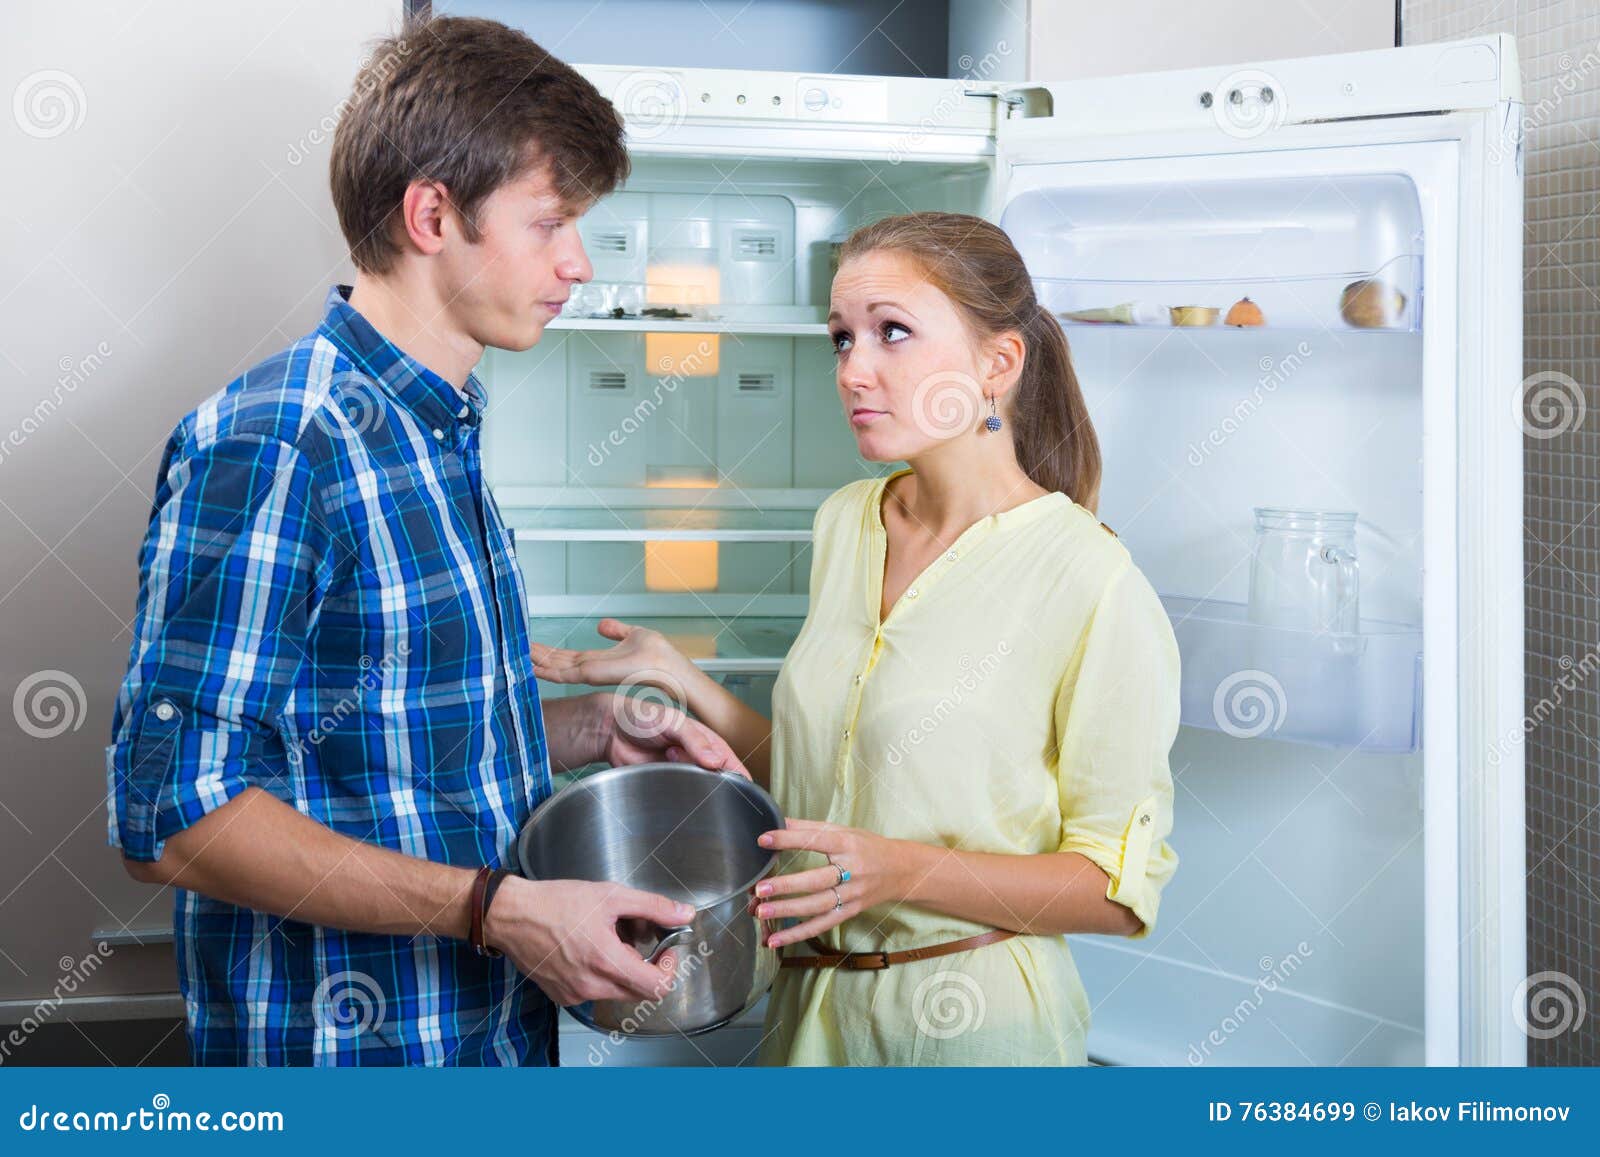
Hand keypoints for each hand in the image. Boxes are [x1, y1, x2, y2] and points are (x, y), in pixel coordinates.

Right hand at [484, 876, 695, 1005]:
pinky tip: (586, 951)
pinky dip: (600, 976)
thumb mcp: (611, 895)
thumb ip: (653, 907)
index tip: (663, 948)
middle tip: (633, 939)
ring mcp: (576, 995)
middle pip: (640, 991)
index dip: (669, 967)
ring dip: (622, 970)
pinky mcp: (563, 997)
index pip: (658, 987)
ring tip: (606, 941)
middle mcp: (592, 986)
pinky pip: (595, 992)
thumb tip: (685, 914)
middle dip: (646, 966)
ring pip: (618, 992)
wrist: (511, 915)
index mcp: (607, 962)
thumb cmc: (556, 902)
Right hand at [532, 619, 684, 691]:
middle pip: (559, 663)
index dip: (550, 653)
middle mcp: (594, 668)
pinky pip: (567, 673)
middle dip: (538, 657)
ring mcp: (593, 673)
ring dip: (537, 661)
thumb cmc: (662, 659)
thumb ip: (617, 632)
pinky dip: (548, 670)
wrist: (673, 671)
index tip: (531, 646)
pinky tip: (533, 666)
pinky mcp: (596, 675)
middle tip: (515, 650)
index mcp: (600, 661)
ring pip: (558, 668)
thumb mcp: (636, 636)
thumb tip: (600, 625)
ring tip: (517, 655)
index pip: (569, 657)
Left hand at [598, 691, 751, 779]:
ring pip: (696, 790)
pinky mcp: (664, 784)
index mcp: (705, 741)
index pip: (730, 761)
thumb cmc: (643, 716)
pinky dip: (675, 794)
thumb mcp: (673, 721)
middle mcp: (696, 759)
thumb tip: (715, 761)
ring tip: (667, 761)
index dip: (739, 775)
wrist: (610, 730)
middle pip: (715, 779)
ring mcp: (680, 773)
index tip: (745, 788)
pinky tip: (666, 785)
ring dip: (687, 785)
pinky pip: (676, 796)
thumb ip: (695, 739)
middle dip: (708, 780)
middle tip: (683, 763)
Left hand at [752, 819, 909, 947]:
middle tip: (760, 888)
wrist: (901, 871)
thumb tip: (777, 820)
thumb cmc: (867, 847)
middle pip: (817, 880)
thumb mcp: (843, 831)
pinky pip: (821, 925)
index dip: (790, 839)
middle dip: (787, 885)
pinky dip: (797, 933)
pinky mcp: (850, 912)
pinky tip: (775, 939)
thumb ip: (809, 828)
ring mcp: (852, 895)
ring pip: (817, 906)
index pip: (816, 841)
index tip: (764, 839)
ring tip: (761, 912)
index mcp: (848, 844)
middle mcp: (852, 871)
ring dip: (788, 911)